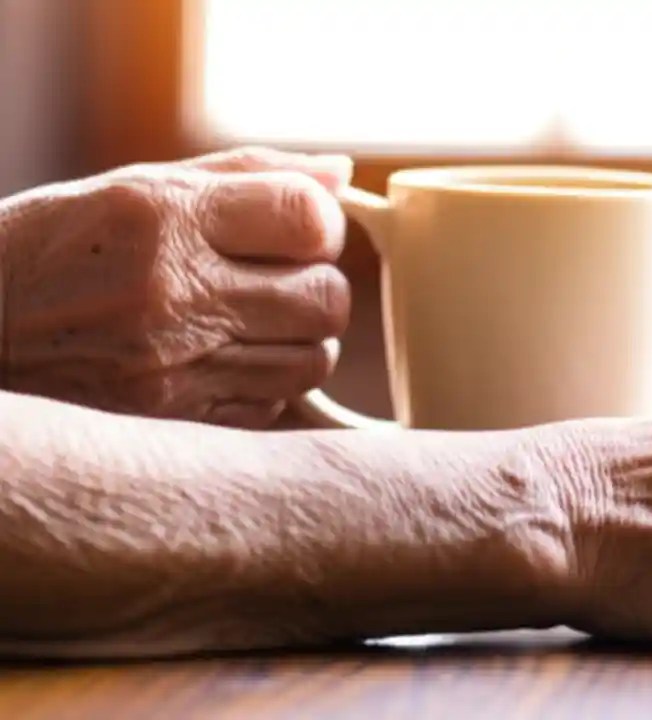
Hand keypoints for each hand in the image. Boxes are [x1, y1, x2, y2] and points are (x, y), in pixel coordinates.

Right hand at [0, 147, 351, 427]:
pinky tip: (219, 361)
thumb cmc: (52, 250)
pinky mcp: (172, 423)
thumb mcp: (131, 188)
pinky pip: (273, 404)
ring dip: (300, 339)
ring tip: (250, 322)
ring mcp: (172, 368)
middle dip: (317, 284)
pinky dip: (265, 383)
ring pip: (314, 359)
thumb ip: (244, 175)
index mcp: (162, 219)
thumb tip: (341, 177)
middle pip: (326, 298)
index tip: (298, 231)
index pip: (309, 220)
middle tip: (279, 279)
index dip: (322, 225)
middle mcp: (170, 295)